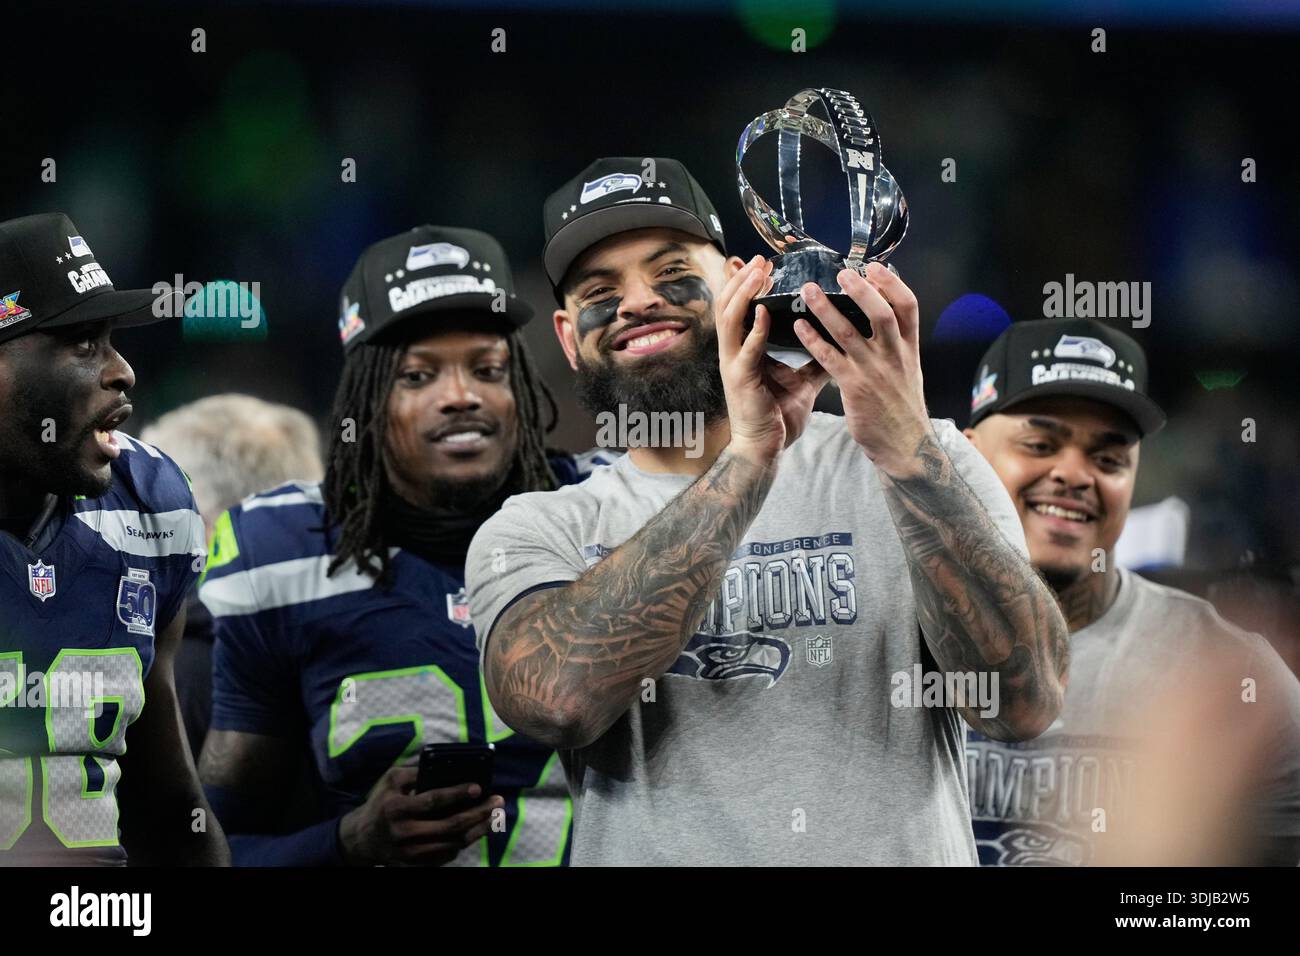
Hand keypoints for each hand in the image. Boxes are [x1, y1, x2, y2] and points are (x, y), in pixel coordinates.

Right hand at [338, 762, 502, 865]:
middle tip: (497, 801)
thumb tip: (442, 762)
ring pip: (453, 844)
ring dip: (478, 830)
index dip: (457, 793)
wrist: (362, 839)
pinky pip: (447, 855)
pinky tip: (478, 829)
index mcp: (396, 809)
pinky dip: (465, 842)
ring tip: (494, 816)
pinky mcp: (417, 864)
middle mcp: (404, 833)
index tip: (478, 787)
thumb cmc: (381, 803)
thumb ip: (414, 770)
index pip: (432, 801)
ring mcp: (411, 853)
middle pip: (450, 826)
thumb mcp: (390, 780)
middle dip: (478, 813)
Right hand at [716, 255, 830, 463]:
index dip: (747, 284)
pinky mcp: (740, 380)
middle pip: (729, 305)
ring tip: (758, 274)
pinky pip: (745, 349)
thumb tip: (842, 338)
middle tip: (760, 259)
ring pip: (729, 319)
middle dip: (742, 279)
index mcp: (746, 350)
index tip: (764, 263)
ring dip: (743, 294)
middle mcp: (735, 353)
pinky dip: (753, 329)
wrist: (766, 450)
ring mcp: (734, 365)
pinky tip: (761, 311)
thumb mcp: (802, 379)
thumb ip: (816, 356)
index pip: (741, 308)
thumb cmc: (778, 416)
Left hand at [792, 263, 931, 475]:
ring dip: (826, 309)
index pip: (908, 307)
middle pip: (881, 313)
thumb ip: (895, 347)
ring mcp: (874, 371)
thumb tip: (881, 322)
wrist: (905, 446)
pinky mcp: (854, 388)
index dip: (892, 284)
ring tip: (807, 290)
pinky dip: (813, 340)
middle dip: (861, 290)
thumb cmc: (901, 409)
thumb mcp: (907, 372)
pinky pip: (829, 358)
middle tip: (842, 272)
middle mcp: (894, 355)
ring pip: (848, 332)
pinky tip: (799, 327)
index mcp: (909, 349)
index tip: (875, 267)